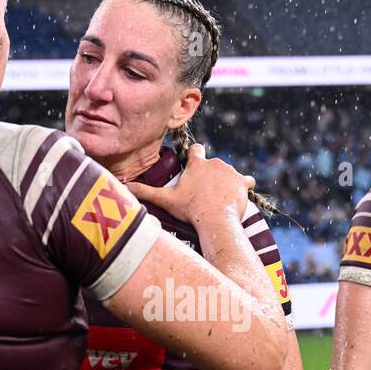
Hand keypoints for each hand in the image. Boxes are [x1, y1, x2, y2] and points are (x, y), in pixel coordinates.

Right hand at [127, 144, 254, 226]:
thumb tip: (124, 187)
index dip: (195, 156)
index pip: (196, 149)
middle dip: (209, 176)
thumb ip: (145, 191)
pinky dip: (243, 187)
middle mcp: (215, 162)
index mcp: (197, 163)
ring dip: (224, 183)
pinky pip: (246, 181)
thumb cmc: (189, 209)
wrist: (214, 220)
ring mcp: (230, 171)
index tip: (194, 167)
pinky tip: (239, 195)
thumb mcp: (165, 200)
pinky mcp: (242, 182)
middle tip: (203, 194)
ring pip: (228, 174)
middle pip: (213, 164)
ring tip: (217, 199)